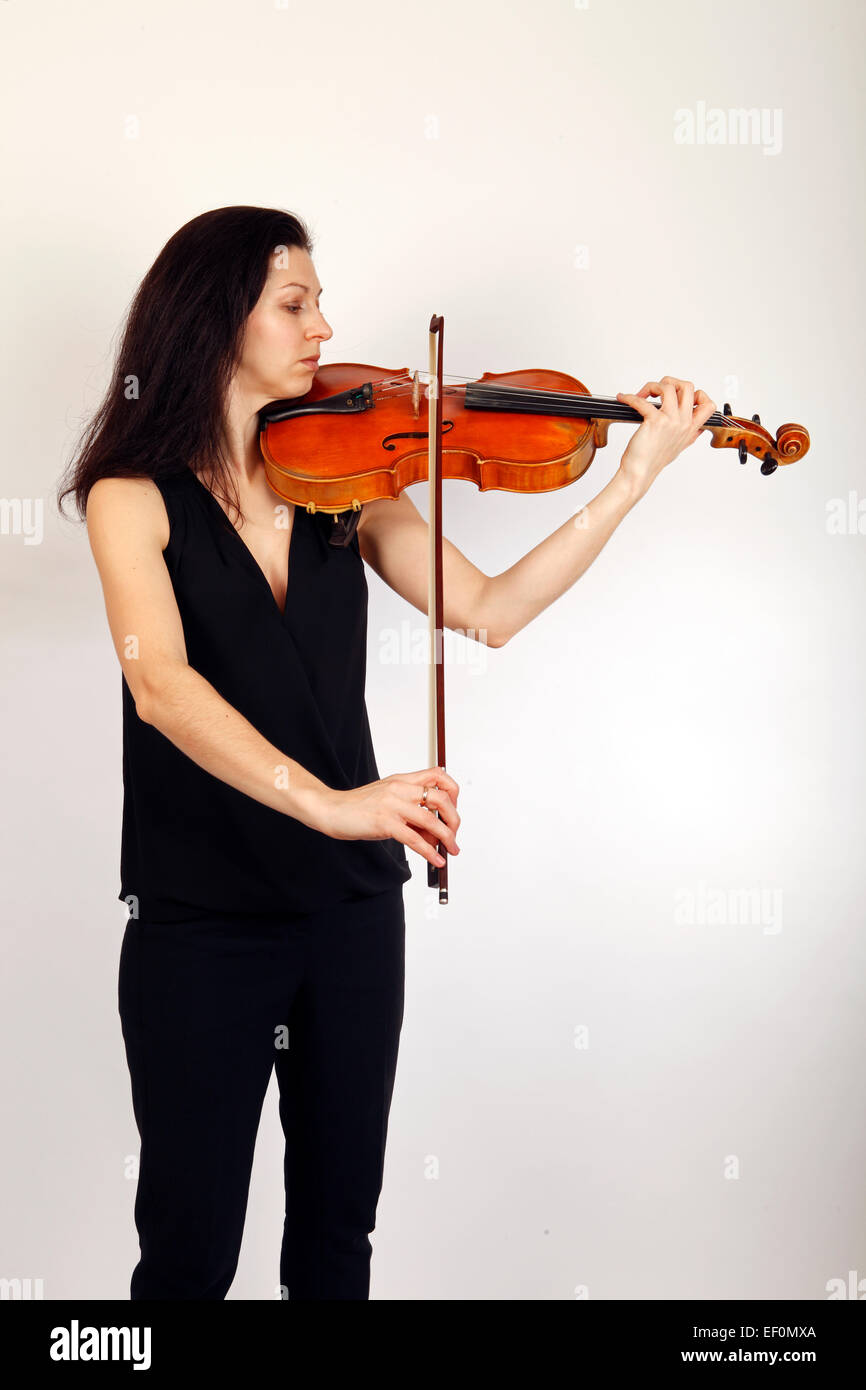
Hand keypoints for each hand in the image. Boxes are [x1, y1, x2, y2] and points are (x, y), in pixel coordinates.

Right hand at [315, 766, 460, 869]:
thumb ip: (411, 814)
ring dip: (447, 837)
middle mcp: (400, 789)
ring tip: (451, 849)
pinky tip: (436, 860)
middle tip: (453, 834)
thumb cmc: (358, 807)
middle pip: (441, 798)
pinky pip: (414, 838)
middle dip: (454, 819)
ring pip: (431, 820)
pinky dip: (429, 852)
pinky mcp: (385, 822)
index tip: (453, 809)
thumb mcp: (388, 802)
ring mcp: (393, 805)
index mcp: (402, 780)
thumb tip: (435, 835)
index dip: (452, 792)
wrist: (331, 809)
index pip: (438, 775)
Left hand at [615, 376, 716, 498]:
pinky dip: (630, 397)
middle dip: (670, 382)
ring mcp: (670, 421)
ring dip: (652, 386)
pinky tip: (624, 398)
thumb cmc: (654, 461)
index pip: (708, 404)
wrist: (640, 473)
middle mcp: (683, 423)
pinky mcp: (654, 421)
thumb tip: (698, 429)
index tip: (680, 396)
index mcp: (691, 428)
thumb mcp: (680, 448)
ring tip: (642, 394)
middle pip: (688, 386)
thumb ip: (690, 436)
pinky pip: (642, 400)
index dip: (697, 394)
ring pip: (667, 387)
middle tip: (657, 391)